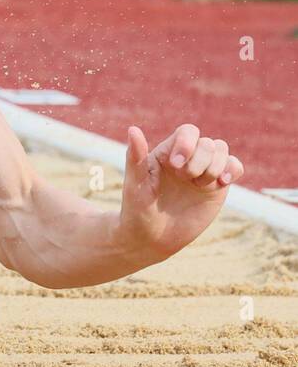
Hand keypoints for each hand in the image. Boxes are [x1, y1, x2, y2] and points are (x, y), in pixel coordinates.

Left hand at [118, 123, 243, 261]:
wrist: (153, 238)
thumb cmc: (137, 210)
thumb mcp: (134, 184)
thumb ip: (135, 157)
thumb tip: (132, 128)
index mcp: (166, 153)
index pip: (187, 132)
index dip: (187, 144)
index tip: (176, 166)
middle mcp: (187, 158)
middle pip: (207, 142)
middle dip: (200, 160)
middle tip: (186, 179)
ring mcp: (203, 171)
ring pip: (222, 150)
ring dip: (215, 165)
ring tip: (201, 185)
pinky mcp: (217, 186)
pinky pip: (234, 166)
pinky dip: (233, 169)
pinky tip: (222, 183)